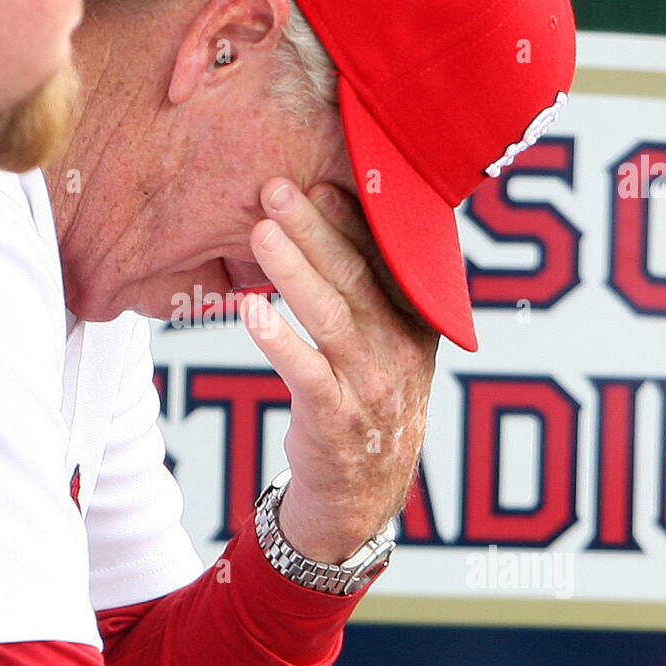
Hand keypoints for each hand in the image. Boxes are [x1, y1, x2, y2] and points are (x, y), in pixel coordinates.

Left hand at [240, 177, 437, 563]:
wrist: (360, 494)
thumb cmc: (362, 401)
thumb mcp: (382, 342)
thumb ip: (367, 287)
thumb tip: (332, 211)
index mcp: (415, 320)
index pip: (386, 256)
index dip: (355, 214)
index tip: (322, 171)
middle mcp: (401, 348)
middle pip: (356, 276)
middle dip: (316, 227)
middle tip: (276, 186)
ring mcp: (373, 386)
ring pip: (333, 317)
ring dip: (295, 272)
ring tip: (260, 232)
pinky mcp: (338, 421)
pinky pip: (308, 374)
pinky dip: (280, 340)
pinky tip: (250, 309)